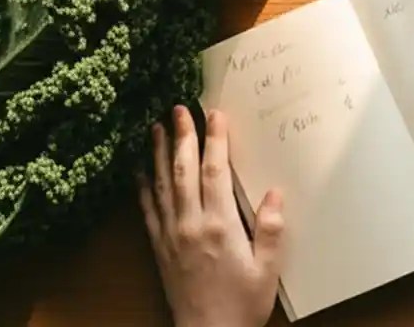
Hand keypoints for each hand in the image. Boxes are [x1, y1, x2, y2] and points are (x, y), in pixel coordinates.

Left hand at [140, 106, 284, 326]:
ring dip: (157, 154)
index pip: (215, 171)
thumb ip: (271, 230)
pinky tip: (139, 171)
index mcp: (220, 225)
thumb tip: (274, 193)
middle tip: (178, 108)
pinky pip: (148, 211)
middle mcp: (191, 224)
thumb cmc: (242, 305)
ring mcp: (171, 235)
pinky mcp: (159, 249)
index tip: (214, 114)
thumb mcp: (267, 269)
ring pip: (161, 185)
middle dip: (181, 136)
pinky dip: (142, 188)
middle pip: (183, 170)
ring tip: (154, 128)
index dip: (215, 139)